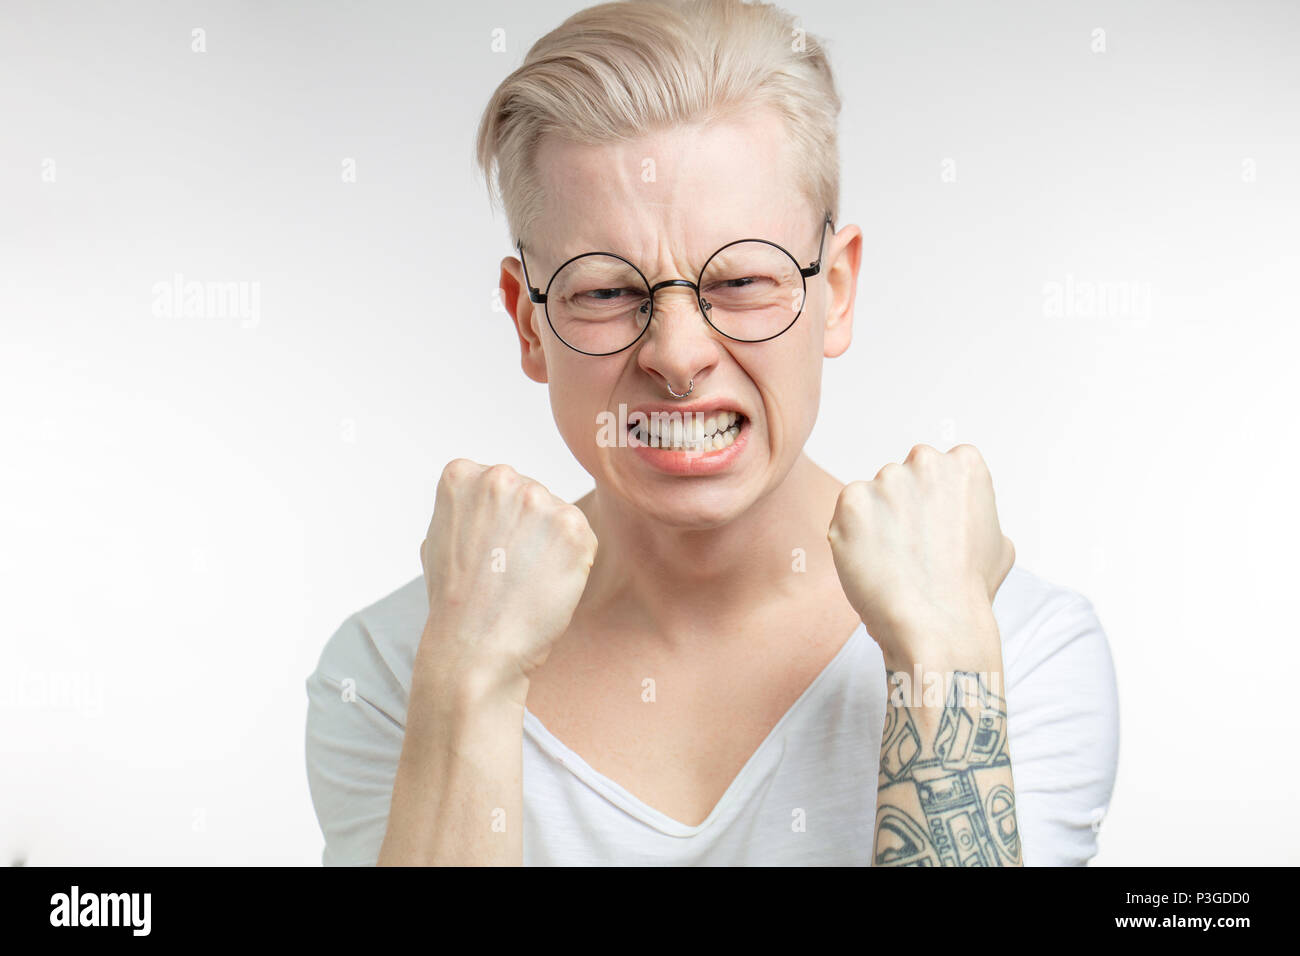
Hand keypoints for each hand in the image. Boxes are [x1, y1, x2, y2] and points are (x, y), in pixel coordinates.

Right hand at [417, 458, 597, 692]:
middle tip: (507, 570)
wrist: (474, 645)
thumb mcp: (438, 538)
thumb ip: (465, 509)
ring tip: (525, 580)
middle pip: (530, 497)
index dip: (496, 524)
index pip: (497, 487)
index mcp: (462, 475)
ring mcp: (538, 499)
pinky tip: (545, 585)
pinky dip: (573, 564)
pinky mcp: (572, 526)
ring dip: (551, 546)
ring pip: (557, 518)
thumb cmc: (454, 602)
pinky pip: (582, 539)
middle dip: (526, 530)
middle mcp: (501, 478)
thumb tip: (487, 505)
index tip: (486, 552)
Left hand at [826, 443, 1013, 665]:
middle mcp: (925, 461)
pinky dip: (852, 537)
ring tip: (892, 561)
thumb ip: (978, 515)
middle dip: (900, 508)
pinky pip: (846, 515)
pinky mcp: (852, 501)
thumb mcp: (999, 544)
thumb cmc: (970, 591)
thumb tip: (967, 517)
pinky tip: (872, 562)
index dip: (933, 504)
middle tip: (909, 549)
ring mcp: (886, 479)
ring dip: (875, 524)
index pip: (939, 469)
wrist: (937, 622)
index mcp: (965, 464)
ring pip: (872, 498)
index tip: (934, 530)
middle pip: (901, 479)